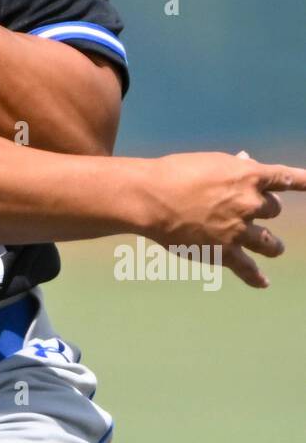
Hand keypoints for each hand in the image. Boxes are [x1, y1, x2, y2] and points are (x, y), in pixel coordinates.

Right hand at [142, 152, 305, 287]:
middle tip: (249, 209)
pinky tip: (264, 282)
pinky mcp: (224, 252)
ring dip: (273, 245)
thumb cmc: (175, 172)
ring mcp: (239, 230)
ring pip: (270, 242)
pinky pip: (247, 268)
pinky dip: (256, 277)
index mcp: (248, 176)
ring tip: (274, 248)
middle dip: (265, 209)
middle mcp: (249, 203)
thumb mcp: (208, 162)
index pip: (286, 178)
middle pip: (273, 209)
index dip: (305, 182)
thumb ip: (233, 166)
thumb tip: (248, 160)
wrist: (152, 198)